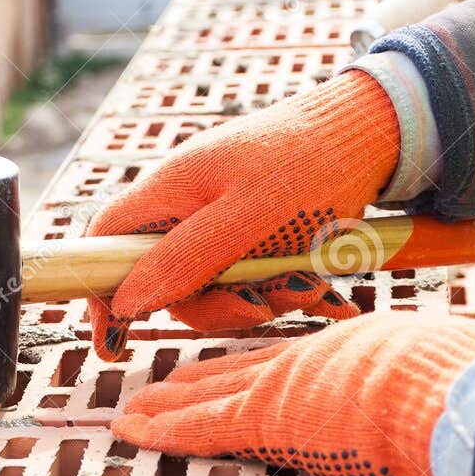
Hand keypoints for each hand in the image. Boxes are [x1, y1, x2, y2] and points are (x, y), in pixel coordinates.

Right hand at [86, 71, 400, 359]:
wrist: (373, 133)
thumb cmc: (310, 162)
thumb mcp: (246, 217)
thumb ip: (184, 259)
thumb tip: (124, 302)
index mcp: (170, 190)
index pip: (105, 240)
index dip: (100, 290)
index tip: (113, 341)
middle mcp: (189, 207)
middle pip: (166, 280)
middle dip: (214, 306)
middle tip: (257, 306)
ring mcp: (223, 222)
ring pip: (216, 288)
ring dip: (261, 299)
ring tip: (307, 284)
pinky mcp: (259, 235)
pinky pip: (255, 280)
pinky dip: (286, 288)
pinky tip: (321, 284)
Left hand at [111, 314, 474, 475]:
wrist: (450, 388)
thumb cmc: (466, 385)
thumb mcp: (452, 374)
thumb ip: (446, 386)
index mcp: (351, 356)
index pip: (289, 365)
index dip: (254, 370)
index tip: (233, 374)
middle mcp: (309, 365)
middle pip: (239, 374)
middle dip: (198, 385)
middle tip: (164, 388)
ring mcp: (285, 388)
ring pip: (209, 397)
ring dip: (168, 407)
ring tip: (133, 412)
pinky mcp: (266, 418)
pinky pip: (201, 426)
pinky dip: (163, 429)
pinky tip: (132, 432)